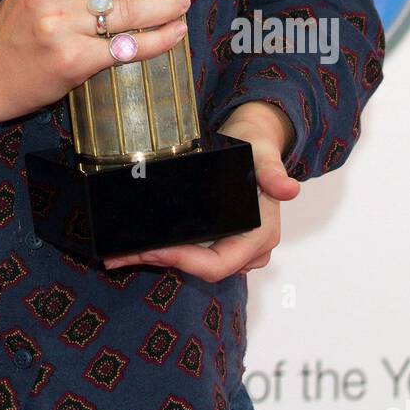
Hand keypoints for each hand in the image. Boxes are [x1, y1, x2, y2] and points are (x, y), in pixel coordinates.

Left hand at [101, 101, 300, 277]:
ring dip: (157, 259)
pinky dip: (165, 250)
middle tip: (120, 254)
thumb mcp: (263, 153)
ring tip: (119, 252)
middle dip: (160, 261)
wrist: (254, 140)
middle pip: (201, 268)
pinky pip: (192, 254)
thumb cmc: (257, 146)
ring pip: (194, 265)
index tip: (151, 249)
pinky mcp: (220, 240)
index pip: (219, 264)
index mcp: (261, 235)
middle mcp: (249, 249)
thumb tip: (289, 189)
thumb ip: (273, 171)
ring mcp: (235, 248)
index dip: (184, 262)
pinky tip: (138, 245)